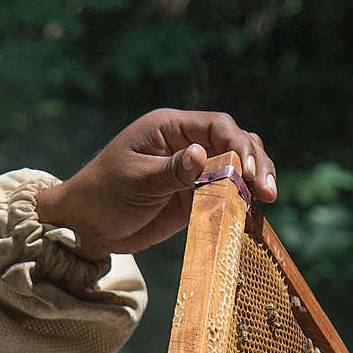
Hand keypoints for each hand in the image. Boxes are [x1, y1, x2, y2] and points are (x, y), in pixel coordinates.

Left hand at [34, 108, 277, 258]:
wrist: (86, 227)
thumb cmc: (102, 195)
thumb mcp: (135, 181)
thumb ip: (172, 170)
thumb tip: (204, 154)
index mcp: (170, 127)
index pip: (217, 126)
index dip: (240, 146)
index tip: (250, 172)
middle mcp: (187, 143)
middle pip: (236, 142)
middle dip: (256, 162)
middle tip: (267, 191)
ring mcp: (194, 170)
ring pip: (237, 166)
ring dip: (255, 180)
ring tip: (266, 199)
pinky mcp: (195, 196)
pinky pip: (227, 193)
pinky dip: (242, 201)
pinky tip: (253, 213)